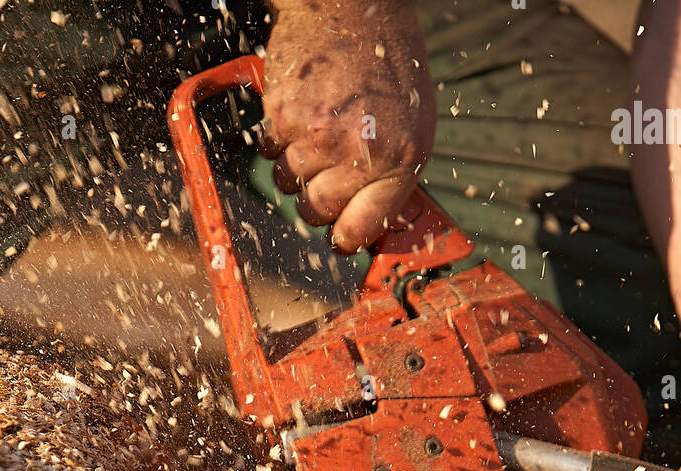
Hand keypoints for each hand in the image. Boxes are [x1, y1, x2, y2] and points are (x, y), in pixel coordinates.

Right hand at [257, 0, 434, 252]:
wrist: (353, 5)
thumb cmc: (387, 64)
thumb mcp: (412, 125)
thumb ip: (392, 175)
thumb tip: (366, 222)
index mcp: (400, 160)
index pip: (362, 228)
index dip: (345, 238)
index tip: (338, 238)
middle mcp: (359, 154)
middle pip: (316, 212)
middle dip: (315, 202)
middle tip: (321, 178)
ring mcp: (318, 137)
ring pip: (287, 183)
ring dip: (293, 167)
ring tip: (313, 133)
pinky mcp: (284, 117)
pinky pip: (268, 150)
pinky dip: (276, 137)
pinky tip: (298, 111)